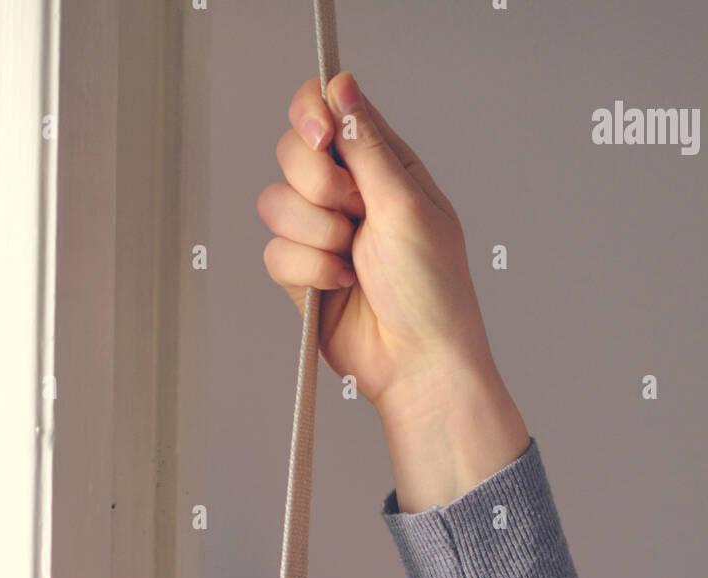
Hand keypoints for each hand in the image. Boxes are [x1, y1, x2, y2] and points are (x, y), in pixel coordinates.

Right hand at [258, 71, 529, 512]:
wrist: (417, 362)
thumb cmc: (432, 290)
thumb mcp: (406, 204)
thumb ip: (366, 145)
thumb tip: (341, 85)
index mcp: (382, 166)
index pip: (328, 111)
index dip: (312, 114)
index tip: (322, 137)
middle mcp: (349, 195)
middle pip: (293, 152)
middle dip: (318, 186)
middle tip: (354, 215)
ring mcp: (322, 234)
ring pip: (275, 204)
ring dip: (315, 234)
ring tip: (352, 259)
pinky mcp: (302, 275)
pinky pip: (275, 253)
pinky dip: (308, 271)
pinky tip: (341, 286)